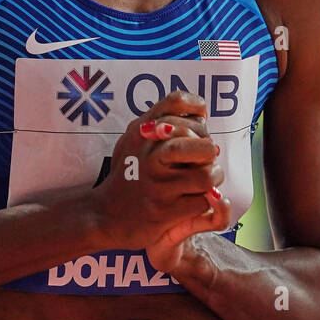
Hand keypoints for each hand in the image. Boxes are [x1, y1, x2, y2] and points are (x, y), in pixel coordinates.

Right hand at [89, 90, 227, 265]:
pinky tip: (194, 198)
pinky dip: (204, 200)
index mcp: (141, 133)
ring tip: (206, 178)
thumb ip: (159, 122)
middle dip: (209, 147)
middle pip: (197, 138)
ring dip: (213, 176)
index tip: (201, 121)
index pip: (175, 102)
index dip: (196, 109)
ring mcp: (158, 186)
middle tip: (208, 156)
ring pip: (206, 175)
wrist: (106, 216)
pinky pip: (202, 202)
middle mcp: (148, 156)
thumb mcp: (133, 141)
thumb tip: (201, 115)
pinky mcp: (165, 212)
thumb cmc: (128, 174)